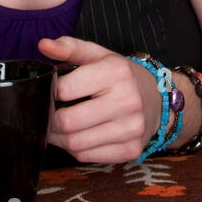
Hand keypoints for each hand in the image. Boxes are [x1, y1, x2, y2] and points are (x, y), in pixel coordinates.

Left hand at [40, 37, 160, 162]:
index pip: (65, 89)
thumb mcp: (99, 55)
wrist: (158, 99)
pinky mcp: (130, 150)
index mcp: (117, 72)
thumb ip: (70, 47)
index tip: (52, 92)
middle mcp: (127, 101)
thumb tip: (43, 44)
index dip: (51, 92)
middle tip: (49, 114)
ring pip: (74, 144)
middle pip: (68, 122)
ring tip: (60, 126)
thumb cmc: (122, 76)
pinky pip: (87, 157)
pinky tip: (80, 136)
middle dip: (51, 120)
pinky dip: (76, 149)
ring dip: (59, 138)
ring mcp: (131, 128)